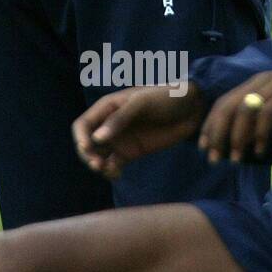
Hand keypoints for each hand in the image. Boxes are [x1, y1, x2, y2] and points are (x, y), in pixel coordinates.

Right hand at [73, 82, 203, 179]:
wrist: (191, 108)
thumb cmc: (165, 98)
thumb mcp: (142, 104)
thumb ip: (120, 119)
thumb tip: (96, 138)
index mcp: (107, 108)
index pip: (83, 124)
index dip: (80, 137)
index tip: (87, 149)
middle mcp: (109, 124)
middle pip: (87, 143)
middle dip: (88, 155)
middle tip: (98, 165)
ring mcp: (120, 139)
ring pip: (98, 155)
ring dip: (97, 165)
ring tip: (108, 170)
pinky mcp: (131, 152)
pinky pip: (113, 164)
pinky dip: (110, 171)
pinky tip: (117, 174)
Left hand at [199, 66, 271, 163]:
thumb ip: (260, 120)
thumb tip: (242, 141)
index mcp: (254, 84)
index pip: (222, 103)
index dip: (210, 125)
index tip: (204, 148)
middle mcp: (259, 82)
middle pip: (226, 107)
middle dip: (216, 134)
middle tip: (213, 159)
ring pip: (243, 110)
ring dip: (235, 137)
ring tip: (234, 159)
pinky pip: (268, 113)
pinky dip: (260, 134)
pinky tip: (259, 151)